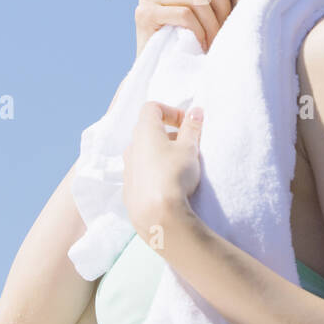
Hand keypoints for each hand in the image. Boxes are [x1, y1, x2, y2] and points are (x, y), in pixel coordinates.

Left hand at [123, 101, 203, 239]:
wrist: (157, 214)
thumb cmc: (174, 174)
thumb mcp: (189, 148)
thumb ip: (192, 127)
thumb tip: (195, 111)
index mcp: (144, 131)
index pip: (153, 108)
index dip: (172, 111)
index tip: (187, 124)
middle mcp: (131, 147)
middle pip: (149, 131)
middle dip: (170, 134)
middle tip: (189, 146)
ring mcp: (128, 168)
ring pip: (145, 153)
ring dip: (162, 154)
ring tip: (180, 167)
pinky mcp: (129, 188)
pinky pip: (142, 173)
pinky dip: (155, 172)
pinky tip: (169, 185)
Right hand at [134, 0, 231, 57]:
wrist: (160, 77)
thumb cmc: (192, 44)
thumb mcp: (207, 12)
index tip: (224, 8)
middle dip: (223, 7)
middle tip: (225, 30)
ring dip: (213, 24)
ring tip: (215, 41)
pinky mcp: (145, 14)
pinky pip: (185, 14)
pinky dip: (199, 32)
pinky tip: (201, 45)